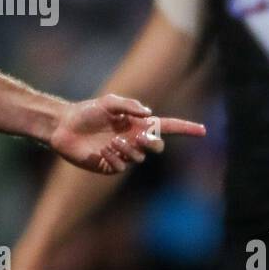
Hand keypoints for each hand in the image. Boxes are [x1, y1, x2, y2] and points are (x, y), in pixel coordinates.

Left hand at [48, 94, 205, 173]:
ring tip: (110, 142)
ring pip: (139, 158)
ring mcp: (123, 155)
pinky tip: (101, 152)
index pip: (167, 127)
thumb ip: (129, 105)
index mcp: (138, 124)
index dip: (185, 128)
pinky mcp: (110, 166)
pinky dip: (113, 158)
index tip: (203, 130)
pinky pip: (120, 167)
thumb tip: (149, 114)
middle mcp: (134, 140)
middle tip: (140, 137)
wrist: (65, 126)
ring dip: (128, 149)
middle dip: (152, 143)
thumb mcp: (108, 102)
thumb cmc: (87, 111)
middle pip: (158, 146)